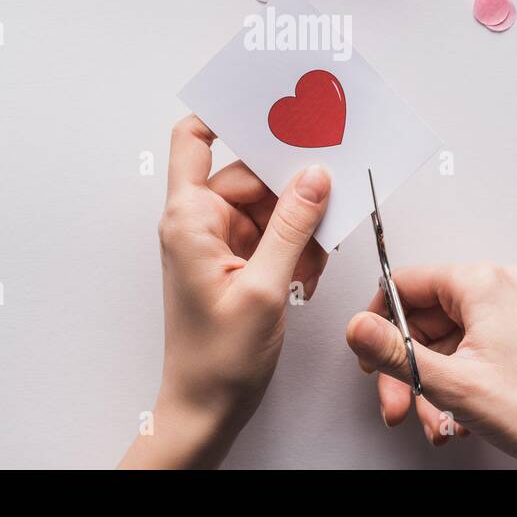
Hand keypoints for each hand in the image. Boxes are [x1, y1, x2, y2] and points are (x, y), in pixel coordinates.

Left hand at [120, 115, 331, 468]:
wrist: (207, 409)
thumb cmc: (216, 359)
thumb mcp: (265, 287)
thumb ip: (293, 225)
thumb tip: (315, 176)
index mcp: (189, 218)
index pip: (194, 139)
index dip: (225, 115)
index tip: (271, 107)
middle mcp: (200, 222)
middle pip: (252, 173)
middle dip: (293, 192)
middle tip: (327, 205)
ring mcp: (219, 241)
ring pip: (271, 206)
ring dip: (300, 229)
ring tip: (311, 264)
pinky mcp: (236, 260)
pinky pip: (275, 234)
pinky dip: (296, 250)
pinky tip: (305, 277)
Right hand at [345, 263, 516, 468]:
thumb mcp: (452, 382)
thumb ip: (395, 353)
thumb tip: (358, 328)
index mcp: (483, 282)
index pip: (405, 283)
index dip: (380, 322)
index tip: (370, 353)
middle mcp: (498, 288)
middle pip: (422, 318)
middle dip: (408, 368)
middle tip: (400, 401)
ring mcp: (509, 311)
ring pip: (442, 341)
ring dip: (430, 384)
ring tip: (434, 417)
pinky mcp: (515, 335)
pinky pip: (465, 351)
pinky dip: (452, 382)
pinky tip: (455, 413)